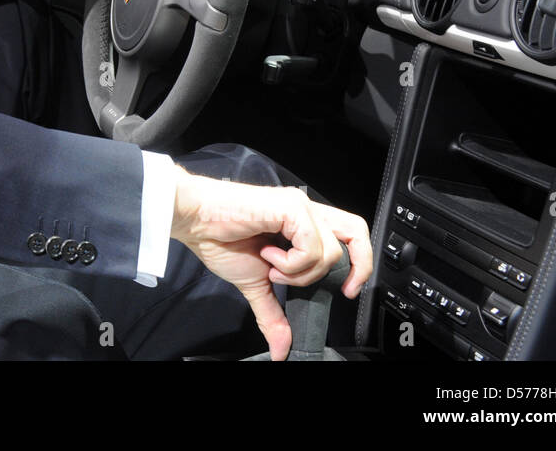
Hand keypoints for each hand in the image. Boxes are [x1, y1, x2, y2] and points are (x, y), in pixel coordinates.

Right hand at [168, 166, 371, 360]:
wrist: (196, 221)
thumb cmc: (219, 239)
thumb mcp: (255, 285)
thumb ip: (273, 314)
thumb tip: (279, 350)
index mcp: (301, 225)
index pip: (349, 237)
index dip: (359, 264)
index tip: (346, 291)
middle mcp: (305, 212)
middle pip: (356, 233)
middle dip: (356, 267)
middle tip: (341, 289)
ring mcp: (299, 208)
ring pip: (329, 252)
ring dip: (300, 272)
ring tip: (272, 268)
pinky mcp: (291, 207)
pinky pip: (311, 246)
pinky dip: (291, 262)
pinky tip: (267, 256)